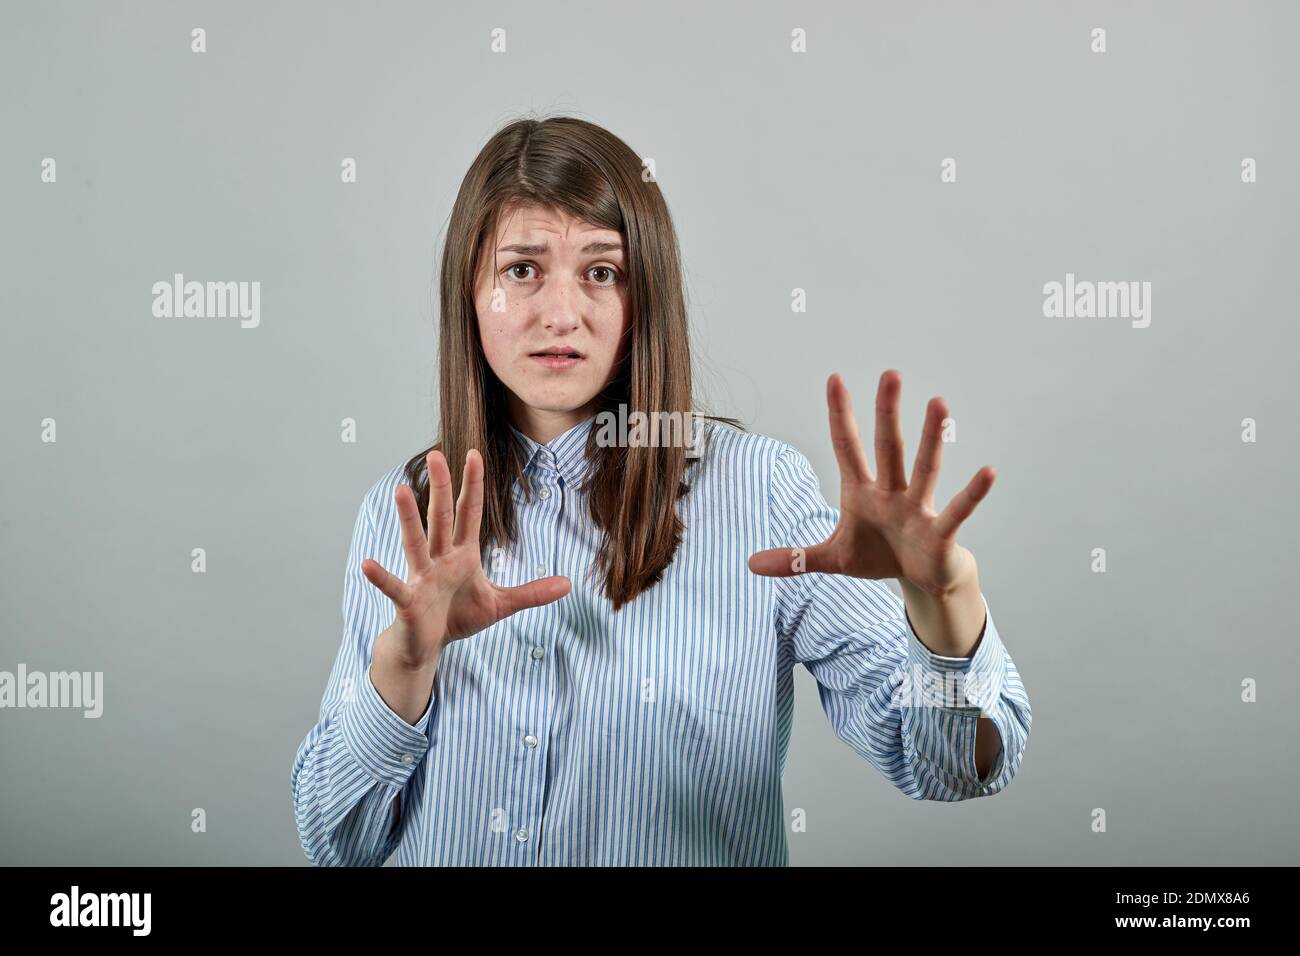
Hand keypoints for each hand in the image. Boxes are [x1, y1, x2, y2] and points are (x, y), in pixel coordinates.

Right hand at [361, 448, 571, 669]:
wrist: (427, 647)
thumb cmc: (459, 618)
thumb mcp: (500, 605)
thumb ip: (532, 593)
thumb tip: (568, 584)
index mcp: (462, 554)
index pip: (469, 512)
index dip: (473, 484)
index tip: (473, 453)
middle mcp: (440, 559)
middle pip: (441, 517)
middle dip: (440, 487)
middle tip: (435, 454)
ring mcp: (422, 577)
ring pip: (416, 542)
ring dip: (409, 518)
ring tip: (401, 490)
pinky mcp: (408, 601)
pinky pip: (394, 586)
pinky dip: (381, 577)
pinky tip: (367, 565)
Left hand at [748, 370, 993, 599]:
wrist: (921, 581)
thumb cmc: (880, 557)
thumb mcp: (833, 560)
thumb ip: (795, 558)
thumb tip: (751, 564)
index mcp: (862, 492)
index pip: (847, 446)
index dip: (841, 415)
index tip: (835, 379)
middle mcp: (891, 492)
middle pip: (887, 445)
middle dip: (886, 412)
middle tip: (891, 373)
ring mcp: (917, 508)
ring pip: (924, 467)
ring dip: (931, 438)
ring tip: (939, 403)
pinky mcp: (940, 532)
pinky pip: (958, 509)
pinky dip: (973, 493)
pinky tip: (988, 471)